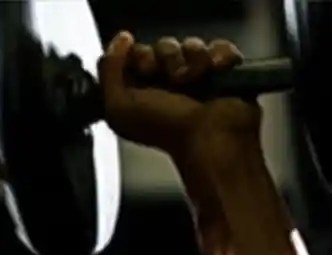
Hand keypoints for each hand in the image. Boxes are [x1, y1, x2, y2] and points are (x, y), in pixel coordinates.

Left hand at [98, 32, 261, 157]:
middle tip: (172, 80)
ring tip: (195, 81)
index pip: (135, 54)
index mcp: (140, 92)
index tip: (145, 70)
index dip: (139, 55)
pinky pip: (218, 47)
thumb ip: (108, 72)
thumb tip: (118, 41)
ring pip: (191, 44)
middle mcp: (166, 85)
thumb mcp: (119, 106)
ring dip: (192, 59)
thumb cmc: (166, 127)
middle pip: (163, 46)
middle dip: (166, 58)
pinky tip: (216, 72)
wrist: (212, 136)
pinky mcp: (223, 72)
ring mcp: (197, 78)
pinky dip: (219, 56)